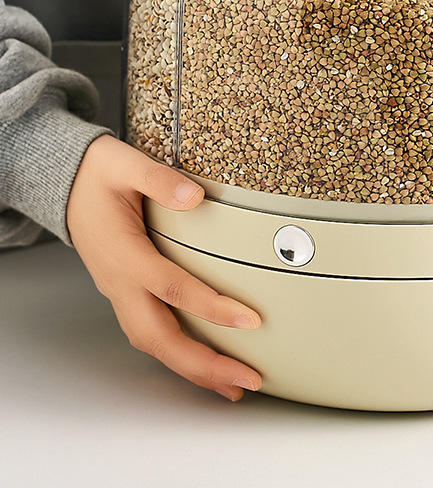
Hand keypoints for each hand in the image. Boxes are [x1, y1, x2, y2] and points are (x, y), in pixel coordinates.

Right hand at [67, 135, 261, 400]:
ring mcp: (121, 292)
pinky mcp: (127, 294)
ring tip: (234, 385)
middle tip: (250, 378)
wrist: (66, 184)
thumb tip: (195, 195)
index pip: (171, 287)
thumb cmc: (99, 175)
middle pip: (160, 337)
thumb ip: (158, 179)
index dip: (210, 307)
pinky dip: (179, 357)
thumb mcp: (125, 163)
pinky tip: (205, 365)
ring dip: (193, 369)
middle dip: (205, 364)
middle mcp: (120, 282)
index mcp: (124, 253)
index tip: (250, 320)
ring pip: (154, 344)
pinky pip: (152, 334)